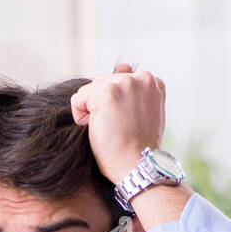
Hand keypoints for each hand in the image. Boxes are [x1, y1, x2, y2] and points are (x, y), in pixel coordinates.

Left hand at [69, 62, 166, 184]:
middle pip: (102, 83)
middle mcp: (142, 77)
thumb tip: (122, 65)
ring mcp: (125, 83)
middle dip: (103, 107)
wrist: (138, 166)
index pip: (118, 83)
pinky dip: (81, 117)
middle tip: (118, 129)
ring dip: (93, 112)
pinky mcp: (106, 93)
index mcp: (152, 81)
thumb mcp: (144, 112)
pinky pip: (78, 100)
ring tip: (111, 129)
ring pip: (90, 91)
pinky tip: (98, 130)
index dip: (116, 107)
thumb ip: (134, 91)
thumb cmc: (137, 146)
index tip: (128, 124)